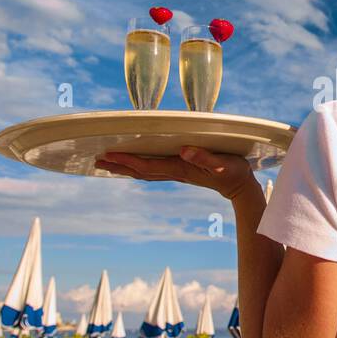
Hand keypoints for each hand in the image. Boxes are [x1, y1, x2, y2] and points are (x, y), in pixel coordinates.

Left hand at [96, 147, 257, 200]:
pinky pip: (152, 170)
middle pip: (140, 171)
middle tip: (96, 161)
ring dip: (124, 168)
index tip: (109, 155)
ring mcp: (176, 173)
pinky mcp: (179, 171)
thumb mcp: (223, 164)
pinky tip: (131, 165)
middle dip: (118, 166)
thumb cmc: (233, 171)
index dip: (127, 160)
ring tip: (105, 163)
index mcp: (180, 168)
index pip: (148, 165)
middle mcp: (174, 172)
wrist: (240, 187)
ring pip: (144, 172)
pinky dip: (137, 167)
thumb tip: (185, 151)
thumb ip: (205, 158)